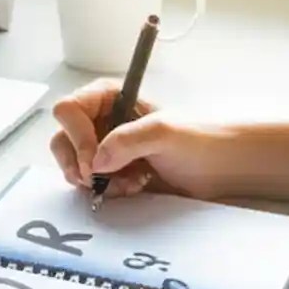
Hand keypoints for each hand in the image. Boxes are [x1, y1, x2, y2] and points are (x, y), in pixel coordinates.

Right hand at [48, 79, 228, 199]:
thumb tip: (95, 162)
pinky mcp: (114, 173)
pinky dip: (107, 191)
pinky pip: (92, 184)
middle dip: (78, 164)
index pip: (69, 110)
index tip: (94, 163)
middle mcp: (102, 120)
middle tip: (96, 182)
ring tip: (129, 184)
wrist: (225, 166)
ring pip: (75, 166)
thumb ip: (126, 140)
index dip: (77, 137)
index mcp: (109, 97)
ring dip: (95, 181)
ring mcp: (107, 148)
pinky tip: (134, 188)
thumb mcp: (164, 132)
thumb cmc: (201, 138)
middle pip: (63, 140)